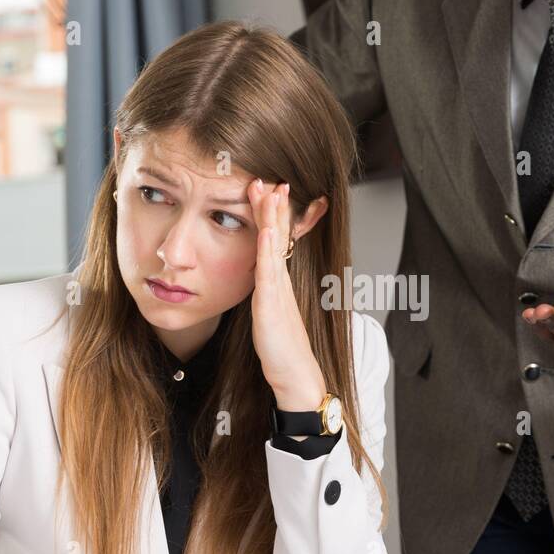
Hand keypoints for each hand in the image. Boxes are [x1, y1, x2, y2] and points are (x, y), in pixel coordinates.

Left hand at [247, 178, 326, 410]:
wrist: (295, 375)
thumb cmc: (281, 350)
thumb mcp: (269, 314)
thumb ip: (265, 296)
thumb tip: (258, 283)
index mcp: (277, 282)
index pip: (274, 240)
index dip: (270, 215)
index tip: (264, 190)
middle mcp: (280, 281)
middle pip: (278, 235)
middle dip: (273, 206)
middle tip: (271, 178)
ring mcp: (278, 290)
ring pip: (275, 246)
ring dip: (273, 216)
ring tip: (271, 190)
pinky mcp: (273, 304)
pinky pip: (270, 271)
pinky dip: (269, 248)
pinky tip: (268, 229)